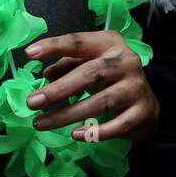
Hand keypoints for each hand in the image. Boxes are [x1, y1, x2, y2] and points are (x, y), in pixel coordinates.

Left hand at [23, 30, 158, 143]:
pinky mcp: (142, 112)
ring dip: (68, 114)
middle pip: (91, 74)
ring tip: (41, 123)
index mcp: (110, 44)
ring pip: (101, 102)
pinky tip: (76, 134)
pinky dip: (96, 132)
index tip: (30, 54)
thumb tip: (46, 74)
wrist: (145, 104)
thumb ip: (68, 65)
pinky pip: (118, 125)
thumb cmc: (110, 79)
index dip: (54, 46)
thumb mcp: (90, 64)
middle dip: (59, 89)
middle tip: (32, 102)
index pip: (80, 42)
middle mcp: (126, 62)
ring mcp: (136, 87)